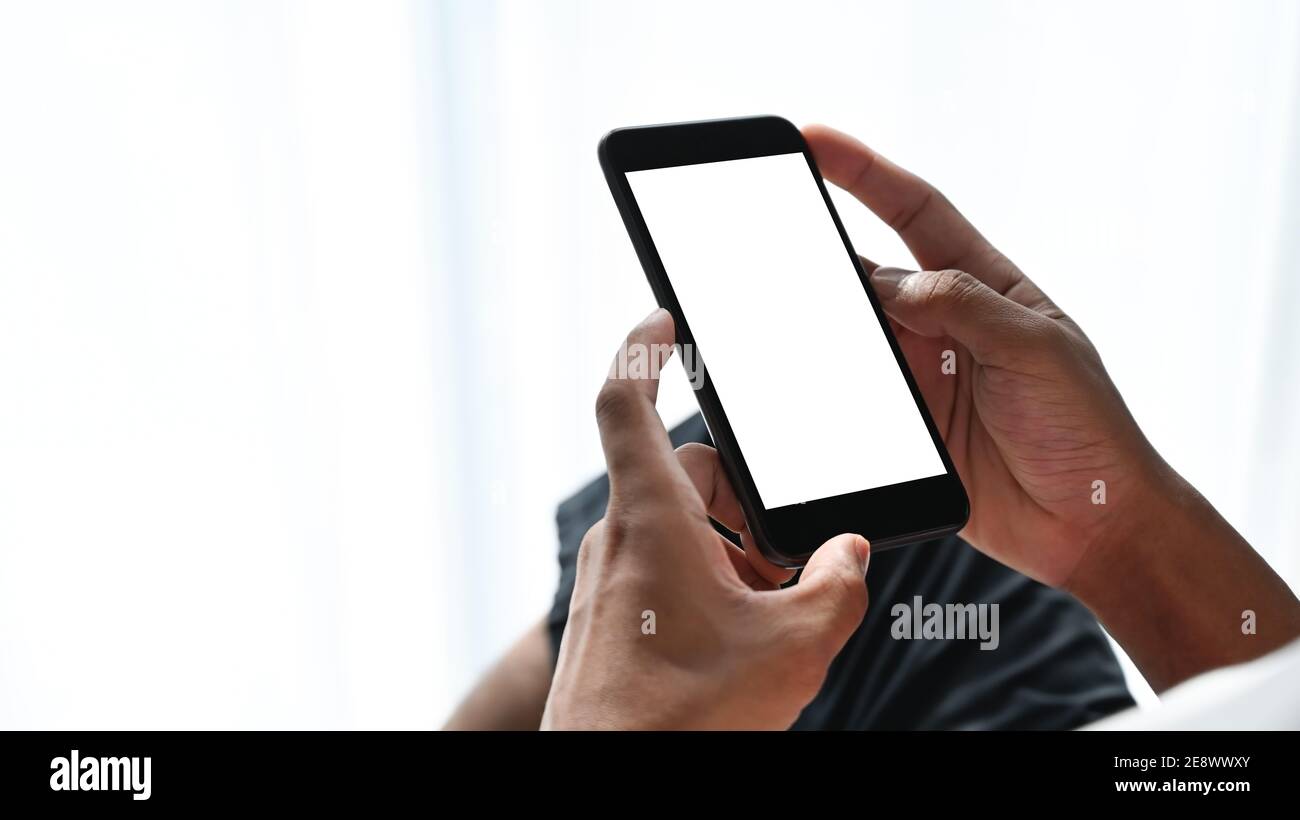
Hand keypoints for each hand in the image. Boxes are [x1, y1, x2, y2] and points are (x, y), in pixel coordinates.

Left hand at [540, 309, 869, 728]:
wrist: (612, 787)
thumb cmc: (683, 721)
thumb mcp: (792, 647)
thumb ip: (836, 586)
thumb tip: (847, 553)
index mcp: (650, 517)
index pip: (627, 400)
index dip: (644, 347)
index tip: (666, 318)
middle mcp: (619, 539)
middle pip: (686, 472)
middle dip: (744, 495)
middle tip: (789, 547)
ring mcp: (609, 583)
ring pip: (679, 528)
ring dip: (731, 549)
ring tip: (775, 607)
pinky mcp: (611, 621)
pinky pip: (663, 572)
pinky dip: (707, 583)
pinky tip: (745, 636)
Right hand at [804, 125, 1168, 588]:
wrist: (1092, 524)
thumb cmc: (1088, 427)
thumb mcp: (1039, 349)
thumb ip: (966, 307)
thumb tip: (892, 283)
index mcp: (982, 284)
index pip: (913, 210)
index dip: (862, 172)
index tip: (812, 141)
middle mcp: (940, 323)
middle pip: (862, 272)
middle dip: (813, 251)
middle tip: (763, 238)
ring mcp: (915, 376)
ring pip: (844, 336)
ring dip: (809, 326)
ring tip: (763, 316)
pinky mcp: (899, 430)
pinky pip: (843, 399)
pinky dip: (813, 389)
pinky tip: (788, 386)